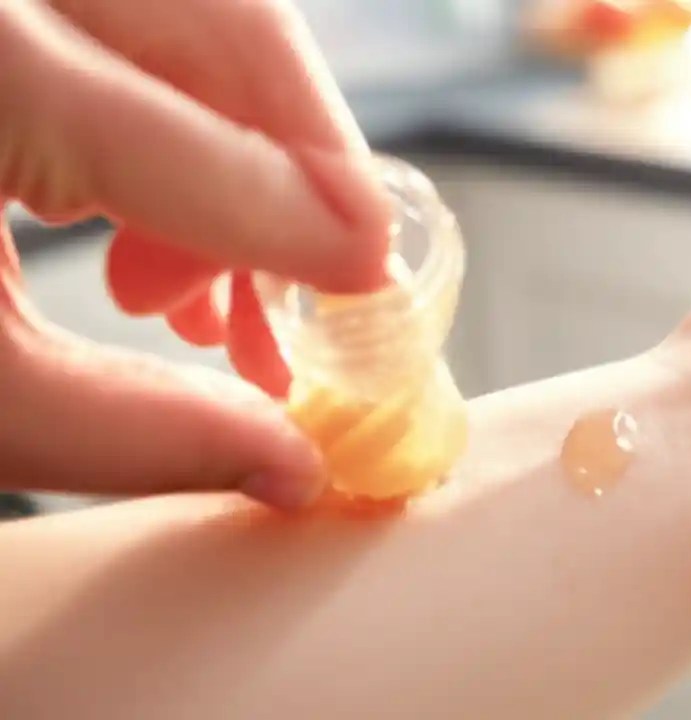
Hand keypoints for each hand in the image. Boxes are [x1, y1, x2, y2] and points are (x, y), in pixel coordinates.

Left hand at [0, 0, 391, 507]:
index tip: (375, 295)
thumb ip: (138, 431)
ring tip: (186, 283)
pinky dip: (178, 107)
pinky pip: (141, 16)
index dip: (313, 233)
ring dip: (244, 139)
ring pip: (196, 11)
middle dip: (303, 168)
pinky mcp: (18, 8)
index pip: (200, 150)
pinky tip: (132, 215)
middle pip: (224, 27)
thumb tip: (289, 462)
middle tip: (303, 292)